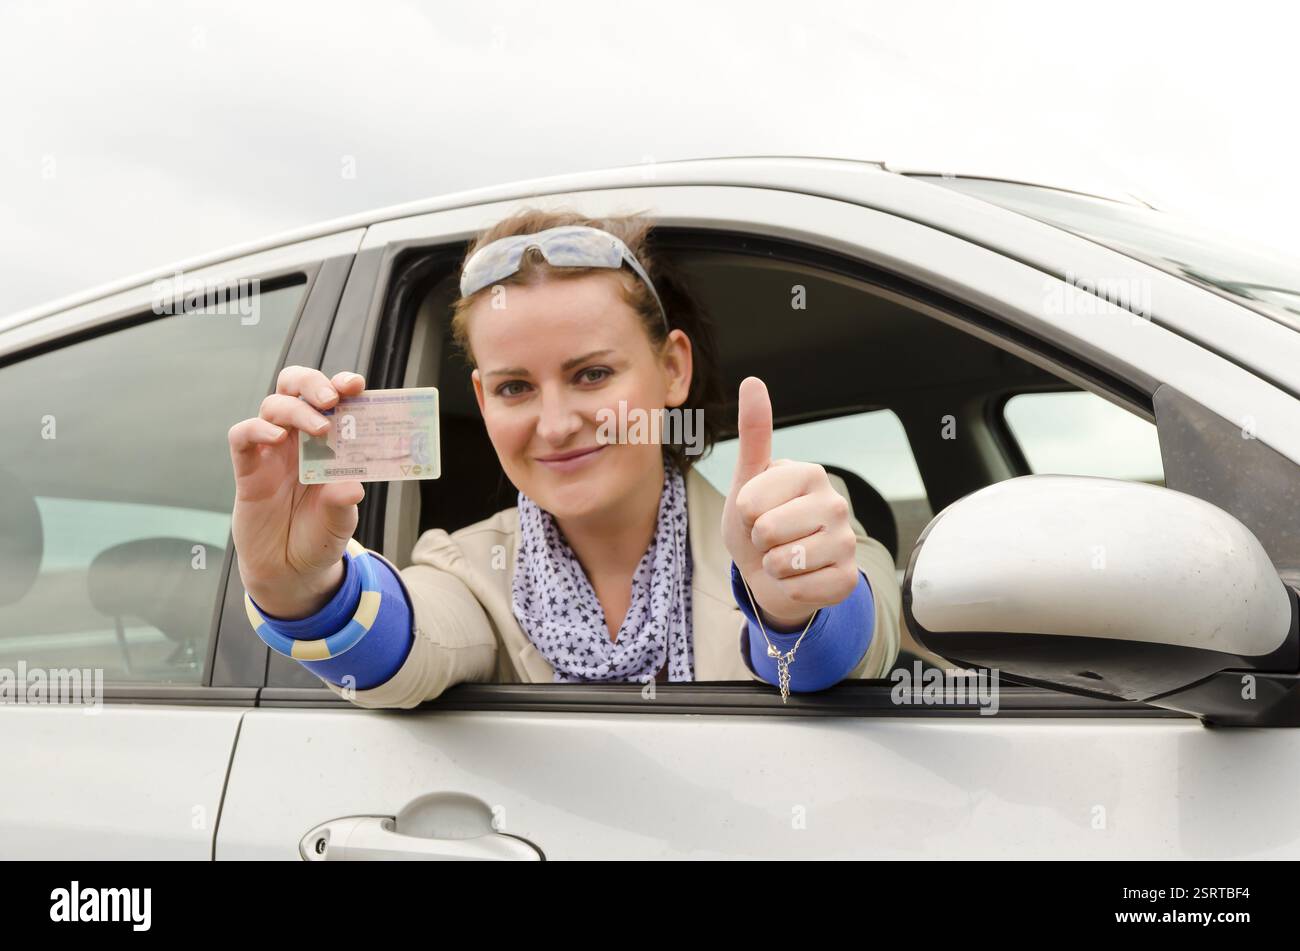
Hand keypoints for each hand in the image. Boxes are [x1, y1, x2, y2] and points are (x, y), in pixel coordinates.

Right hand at [227, 366, 367, 618]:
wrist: (290, 570)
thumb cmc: (319, 536)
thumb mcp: (340, 522)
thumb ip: (343, 502)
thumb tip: (352, 487)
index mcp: (328, 442)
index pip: (332, 399)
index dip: (342, 384)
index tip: (357, 385)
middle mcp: (299, 439)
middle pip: (295, 388)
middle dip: (312, 382)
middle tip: (331, 399)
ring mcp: (272, 451)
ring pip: (273, 405)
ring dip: (296, 409)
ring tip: (320, 429)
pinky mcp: (248, 469)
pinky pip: (242, 436)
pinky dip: (257, 429)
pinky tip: (276, 436)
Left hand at [720, 377, 860, 630]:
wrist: (769, 571)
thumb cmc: (756, 522)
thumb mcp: (746, 480)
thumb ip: (753, 433)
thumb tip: (753, 380)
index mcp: (810, 474)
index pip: (752, 500)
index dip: (743, 513)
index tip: (755, 512)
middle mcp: (836, 503)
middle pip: (768, 530)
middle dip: (758, 541)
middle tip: (769, 538)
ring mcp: (847, 542)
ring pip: (785, 561)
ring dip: (773, 566)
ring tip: (783, 557)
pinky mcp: (848, 578)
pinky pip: (802, 588)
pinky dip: (789, 588)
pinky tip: (799, 578)